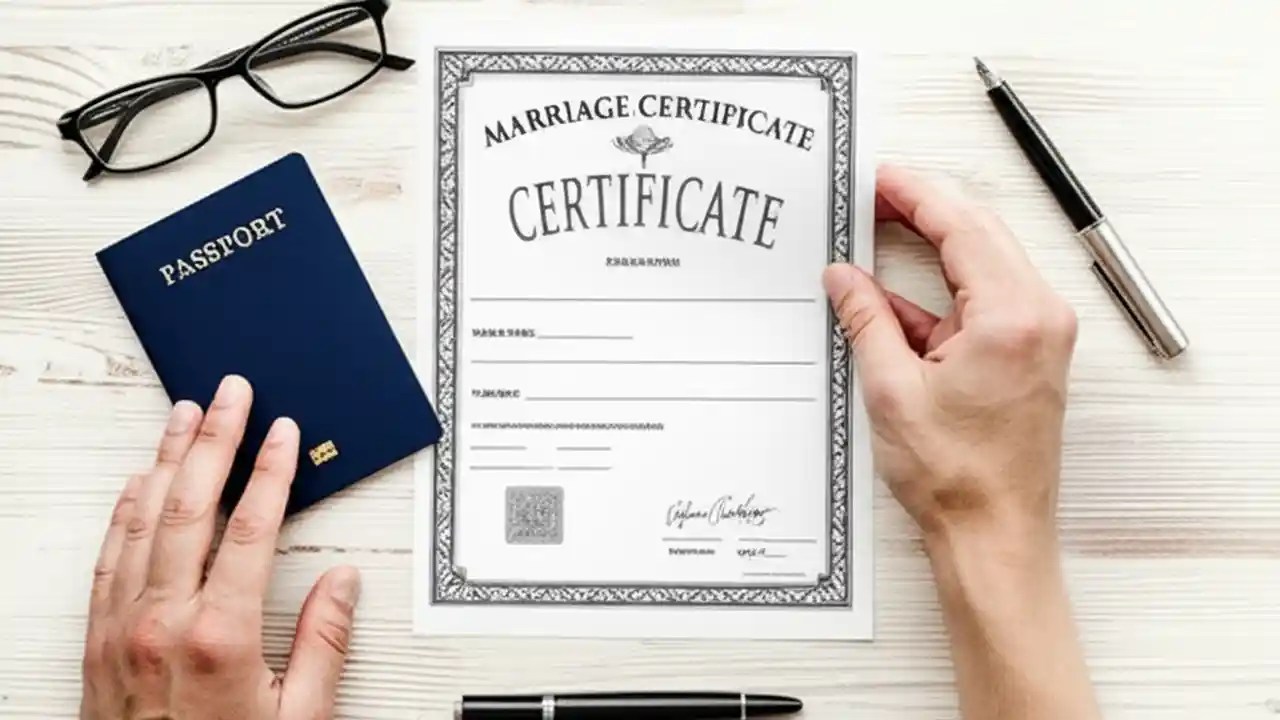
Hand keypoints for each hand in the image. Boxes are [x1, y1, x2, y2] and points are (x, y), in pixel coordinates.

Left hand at [81, 375, 361, 719]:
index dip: (269, 471)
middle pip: (189, 505)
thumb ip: (324, 642)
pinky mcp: (99, 640)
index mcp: (220, 635)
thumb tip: (341, 582)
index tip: (282, 434)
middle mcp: (163, 621)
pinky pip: (109, 557)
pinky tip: (138, 482)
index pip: (249, 527)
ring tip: (184, 416)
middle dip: (213, 440)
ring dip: (166, 460)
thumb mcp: (301, 718)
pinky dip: (123, 511)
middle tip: (230, 395)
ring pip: (142, 520)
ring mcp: (123, 628)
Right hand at [827, 166, 1099, 718]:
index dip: (913, 193)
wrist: (994, 536)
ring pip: (981, 264)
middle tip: (870, 194)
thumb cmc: (957, 478)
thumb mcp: (892, 389)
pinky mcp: (1027, 355)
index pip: (962, 225)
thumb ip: (866, 319)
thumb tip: (844, 277)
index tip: (876, 177)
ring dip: (930, 247)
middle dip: (922, 209)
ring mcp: (1038, 335)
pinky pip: (981, 302)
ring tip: (875, 233)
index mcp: (1012, 316)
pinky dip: (938, 293)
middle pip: (978, 233)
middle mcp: (1038, 317)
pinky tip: (890, 296)